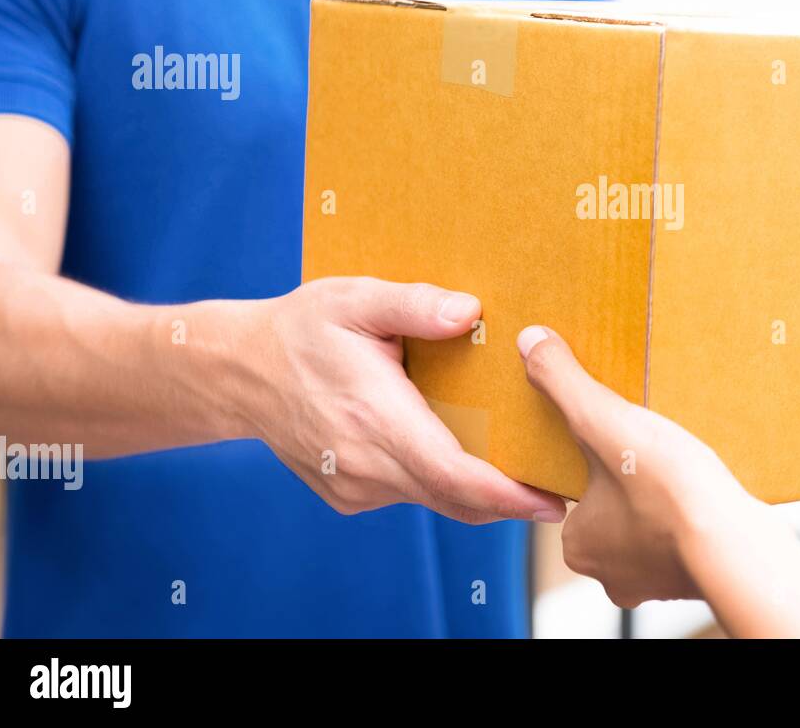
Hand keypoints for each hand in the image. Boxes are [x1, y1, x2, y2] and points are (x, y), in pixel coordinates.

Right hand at [224, 277, 566, 521]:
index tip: (548, 500)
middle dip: (510, 501)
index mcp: (374, 417)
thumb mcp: (354, 298)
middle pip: (454, 498)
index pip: (453, 473)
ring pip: (434, 499)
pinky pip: (409, 494)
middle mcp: (365, 464)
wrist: (239, 372)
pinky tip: (466, 458)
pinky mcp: (349, 494)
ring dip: (478, 491)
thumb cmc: (301, 329)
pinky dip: (442, 484)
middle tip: (559, 489)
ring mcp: (355, 486)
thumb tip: (471, 311)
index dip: (506, 494)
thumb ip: (414, 303)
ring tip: (524, 472)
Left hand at [517, 325, 799, 636]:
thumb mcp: (605, 421)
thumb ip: (563, 382)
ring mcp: (654, 584)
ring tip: (686, 468)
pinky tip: (710, 496)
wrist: (740, 548)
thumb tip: (529, 342)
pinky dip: (694, 519)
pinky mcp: (695, 580)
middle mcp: (609, 574)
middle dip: (634, 481)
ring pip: (652, 528)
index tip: (624, 438)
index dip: (600, 457)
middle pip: (615, 510)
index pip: (577, 490)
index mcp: (578, 543)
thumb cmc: (669, 490)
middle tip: (657, 450)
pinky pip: (686, 541)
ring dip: (667, 501)